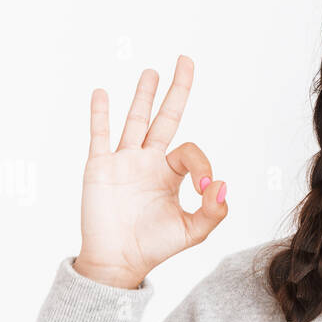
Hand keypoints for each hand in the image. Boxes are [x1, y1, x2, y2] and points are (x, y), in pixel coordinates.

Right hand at [75, 55, 227, 287]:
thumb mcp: (193, 232)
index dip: (203, 166)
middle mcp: (148, 162)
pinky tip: (102, 93)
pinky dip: (100, 114)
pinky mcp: (99, 167)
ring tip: (152, 72)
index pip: (191, 152)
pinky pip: (100, 135)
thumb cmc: (155, 247)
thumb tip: (222, 185)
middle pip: (165, 118)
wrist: (118, 261)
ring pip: (135, 120)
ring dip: (143, 96)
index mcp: (171, 174)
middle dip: (176, 90)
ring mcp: (123, 161)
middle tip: (185, 60)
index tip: (205, 190)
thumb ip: (213, 212)